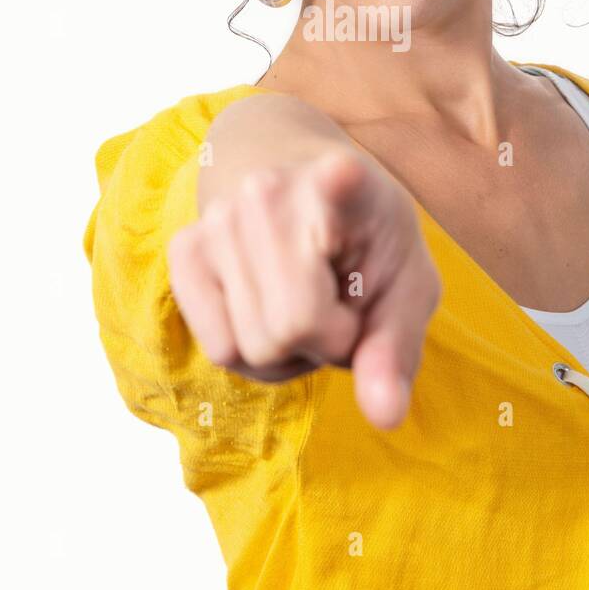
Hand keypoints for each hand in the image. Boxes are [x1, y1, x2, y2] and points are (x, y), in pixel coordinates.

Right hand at [167, 147, 441, 428]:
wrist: (301, 192)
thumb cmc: (366, 246)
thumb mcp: (405, 288)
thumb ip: (395, 349)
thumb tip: (385, 416)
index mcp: (350, 186)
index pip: (340, 182)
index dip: (340, 181)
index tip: (342, 172)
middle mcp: (272, 190)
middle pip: (293, 327)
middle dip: (327, 343)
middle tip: (340, 307)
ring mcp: (219, 215)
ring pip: (252, 347)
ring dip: (289, 352)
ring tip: (306, 304)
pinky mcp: (183, 247)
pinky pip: (220, 349)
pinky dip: (251, 354)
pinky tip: (268, 310)